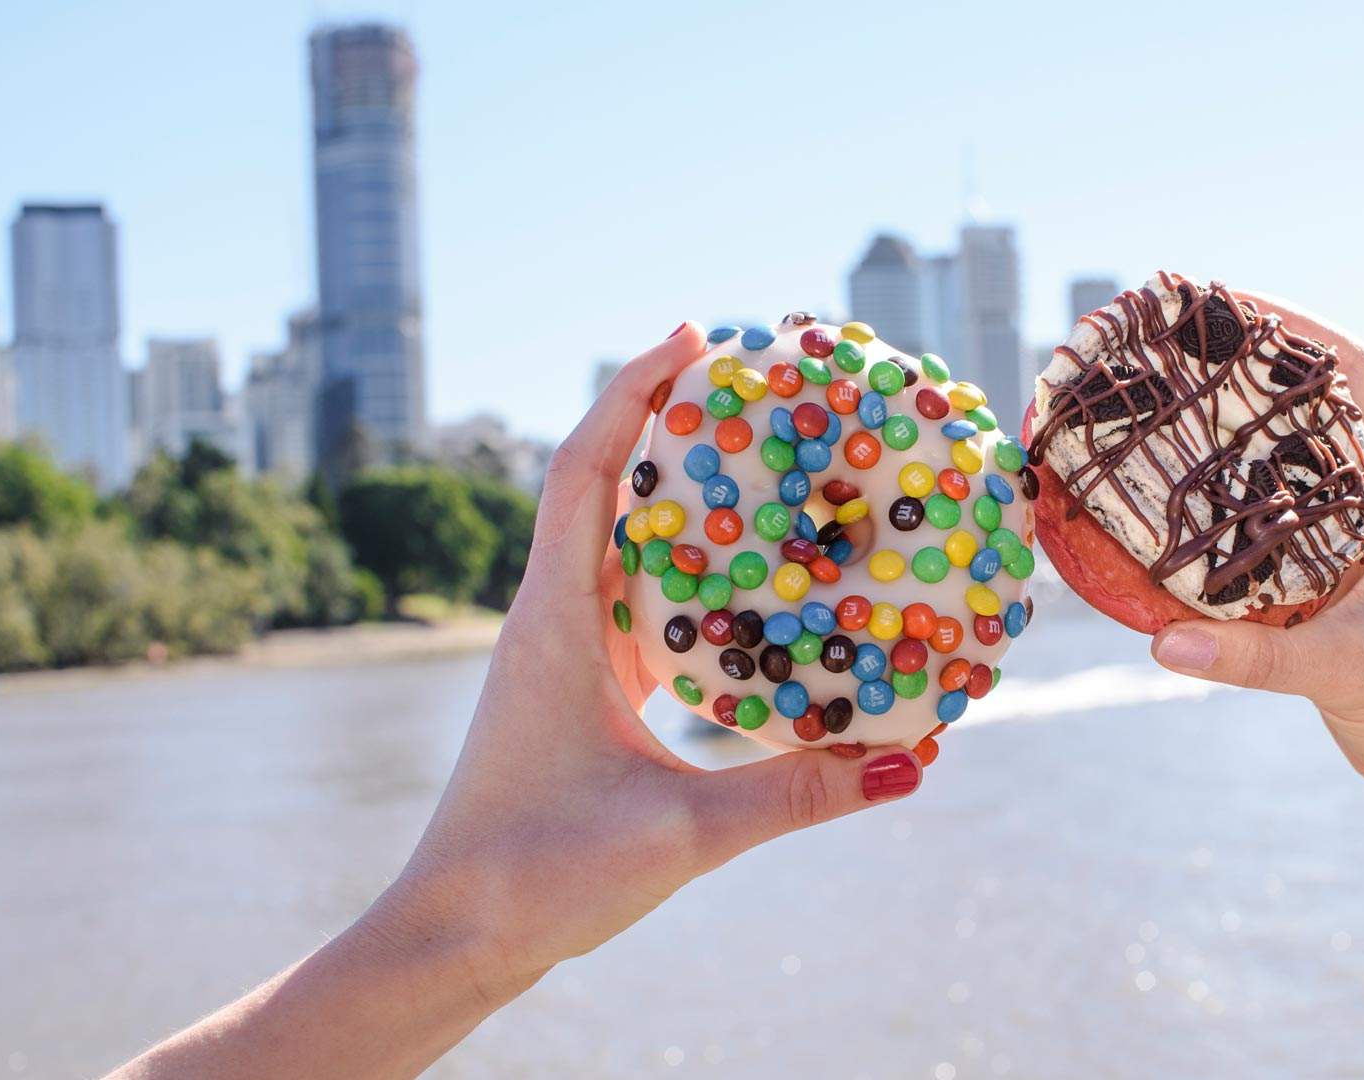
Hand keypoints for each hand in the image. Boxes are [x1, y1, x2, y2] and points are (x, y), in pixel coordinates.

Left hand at [381, 323, 923, 997]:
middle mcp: (549, 621)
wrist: (451, 936)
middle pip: (599, 486)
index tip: (693, 334)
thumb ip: (797, 796)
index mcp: (554, 625)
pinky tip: (743, 581)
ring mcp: (557, 653)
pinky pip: (630, 599)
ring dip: (672, 493)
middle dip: (665, 423)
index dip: (632, 394)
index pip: (583, 475)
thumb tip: (912, 764)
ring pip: (614, 543)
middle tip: (749, 383)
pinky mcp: (572, 689)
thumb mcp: (681, 833)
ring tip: (758, 461)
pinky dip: (682, 568)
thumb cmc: (538, 878)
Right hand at [1147, 293, 1363, 788]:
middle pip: (1321, 388)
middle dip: (1252, 354)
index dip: (1295, 326)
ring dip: (1241, 405)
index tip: (1227, 302)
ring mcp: (1362, 516)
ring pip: (1298, 434)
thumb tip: (1164, 643)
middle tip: (1176, 337)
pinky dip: (1232, 464)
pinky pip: (1278, 484)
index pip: (1356, 372)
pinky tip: (1178, 469)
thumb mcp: (1342, 672)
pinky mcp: (1333, 550)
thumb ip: (1256, 657)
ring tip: (1167, 384)